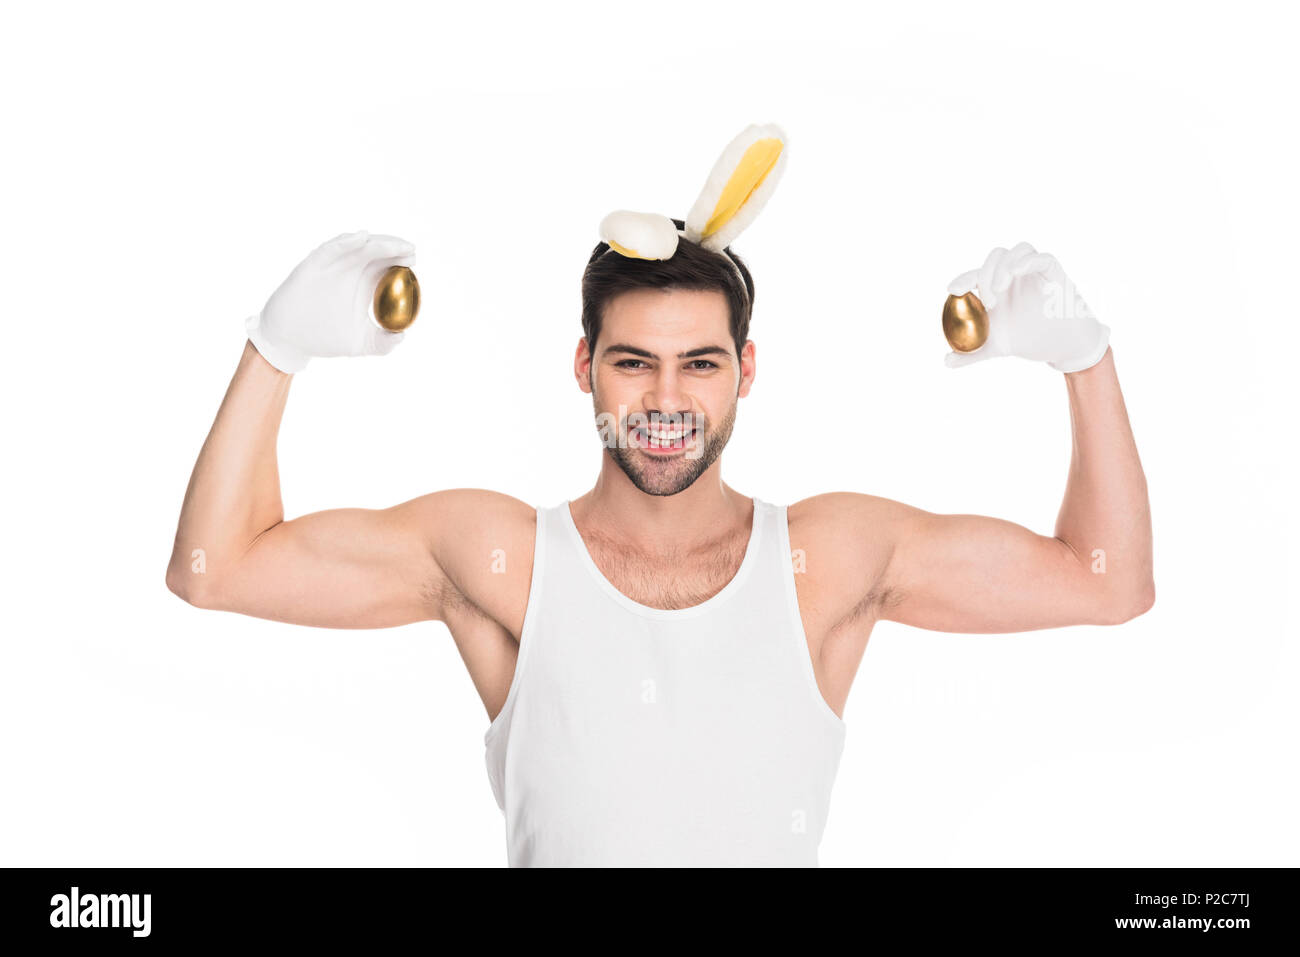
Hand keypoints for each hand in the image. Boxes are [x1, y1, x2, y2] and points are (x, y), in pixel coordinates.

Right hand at [245, 230, 415, 373]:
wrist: (289, 341)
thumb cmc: (324, 338)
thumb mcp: (360, 344)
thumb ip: (383, 343)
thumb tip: (401, 336)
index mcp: (364, 283)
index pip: (387, 264)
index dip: (401, 259)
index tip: (414, 261)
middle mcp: (349, 270)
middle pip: (376, 251)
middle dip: (395, 247)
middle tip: (411, 251)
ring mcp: (331, 266)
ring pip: (357, 246)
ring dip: (378, 242)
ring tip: (396, 246)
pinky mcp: (313, 266)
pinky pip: (330, 249)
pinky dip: (346, 242)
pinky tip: (362, 238)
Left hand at [944, 242, 1109, 372]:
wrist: (1063, 347)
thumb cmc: (1030, 340)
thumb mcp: (996, 348)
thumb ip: (971, 353)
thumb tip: (946, 361)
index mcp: (997, 287)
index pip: (977, 273)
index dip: (964, 277)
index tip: (953, 290)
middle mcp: (1015, 276)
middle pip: (996, 257)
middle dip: (986, 274)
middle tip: (988, 302)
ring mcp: (1035, 273)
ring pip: (1018, 250)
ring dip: (1005, 266)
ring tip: (1000, 291)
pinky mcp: (1055, 275)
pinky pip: (1044, 258)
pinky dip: (1029, 261)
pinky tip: (1017, 272)